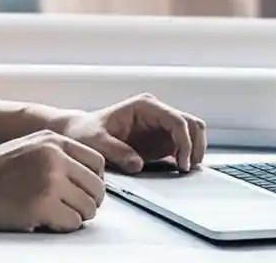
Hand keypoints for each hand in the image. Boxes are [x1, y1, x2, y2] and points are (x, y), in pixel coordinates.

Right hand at [0, 129, 105, 232]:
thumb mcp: (26, 148)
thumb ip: (55, 155)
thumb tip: (82, 175)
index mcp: (53, 140)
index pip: (97, 162)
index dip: (93, 181)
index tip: (84, 191)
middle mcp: (55, 156)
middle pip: (97, 187)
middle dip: (88, 202)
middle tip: (73, 209)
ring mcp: (50, 179)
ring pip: (88, 207)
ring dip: (76, 217)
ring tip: (56, 215)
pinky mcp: (43, 204)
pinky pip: (72, 223)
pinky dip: (62, 227)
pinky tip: (46, 221)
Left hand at [61, 93, 206, 173]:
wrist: (80, 133)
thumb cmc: (85, 132)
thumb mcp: (95, 140)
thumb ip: (115, 150)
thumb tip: (138, 164)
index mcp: (144, 106)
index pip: (176, 120)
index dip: (185, 141)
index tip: (182, 163)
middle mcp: (156, 112)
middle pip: (190, 123)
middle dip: (196, 145)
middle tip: (189, 168)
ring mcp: (160, 124)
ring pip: (192, 131)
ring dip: (195, 149)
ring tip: (188, 168)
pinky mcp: (160, 139)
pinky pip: (184, 144)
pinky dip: (188, 155)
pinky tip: (181, 168)